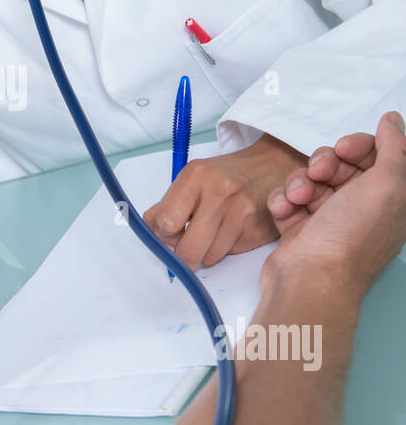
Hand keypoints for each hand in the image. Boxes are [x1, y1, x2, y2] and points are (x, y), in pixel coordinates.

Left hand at [142, 133, 306, 269]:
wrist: (273, 166)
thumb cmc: (227, 175)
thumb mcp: (194, 177)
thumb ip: (169, 204)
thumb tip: (151, 234)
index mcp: (195, 176)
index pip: (165, 222)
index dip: (164, 234)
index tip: (169, 232)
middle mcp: (219, 193)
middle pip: (186, 249)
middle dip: (182, 253)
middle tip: (186, 243)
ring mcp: (240, 213)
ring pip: (207, 258)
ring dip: (205, 252)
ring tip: (213, 231)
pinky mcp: (255, 231)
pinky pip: (228, 255)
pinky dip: (225, 249)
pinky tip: (230, 231)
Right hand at [261, 112, 405, 298]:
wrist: (310, 280)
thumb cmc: (352, 237)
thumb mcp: (388, 184)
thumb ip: (396, 147)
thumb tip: (394, 121)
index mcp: (390, 200)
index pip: (377, 157)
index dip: (359, 146)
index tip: (346, 148)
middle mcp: (362, 210)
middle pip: (342, 165)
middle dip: (325, 163)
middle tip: (319, 173)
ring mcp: (330, 221)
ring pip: (311, 180)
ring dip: (300, 182)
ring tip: (298, 197)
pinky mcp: (301, 230)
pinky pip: (288, 200)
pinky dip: (283, 201)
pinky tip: (285, 210)